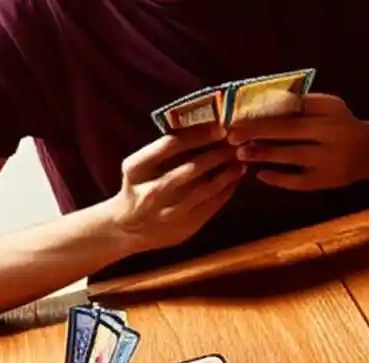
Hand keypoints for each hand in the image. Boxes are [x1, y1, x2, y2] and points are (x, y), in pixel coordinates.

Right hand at [106, 124, 242, 253]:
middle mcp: (151, 191)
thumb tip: (204, 129)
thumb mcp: (140, 165)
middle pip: (192, 167)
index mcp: (137, 169)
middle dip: (219, 153)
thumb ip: (165, 150)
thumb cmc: (138, 186)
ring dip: (228, 172)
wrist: (127, 227)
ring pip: (206, 188)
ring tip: (240, 160)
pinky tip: (234, 179)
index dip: (199, 135)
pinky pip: (212, 206)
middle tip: (237, 143)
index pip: (171, 145)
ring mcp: (169, 212)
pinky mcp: (184, 227)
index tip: (220, 128)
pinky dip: (227, 190)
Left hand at [226, 94, 368, 189]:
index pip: (289, 111)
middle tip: (232, 135)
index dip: (263, 113)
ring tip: (241, 154)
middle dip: (256, 132)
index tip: (239, 115)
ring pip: (288, 156)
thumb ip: (302, 102)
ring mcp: (326, 161)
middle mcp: (328, 136)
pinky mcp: (324, 182)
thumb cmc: (342, 124)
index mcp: (327, 113)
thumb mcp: (328, 105)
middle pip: (286, 132)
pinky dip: (277, 178)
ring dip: (262, 154)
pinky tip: (260, 175)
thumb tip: (265, 101)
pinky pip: (296, 182)